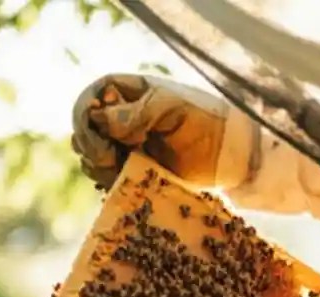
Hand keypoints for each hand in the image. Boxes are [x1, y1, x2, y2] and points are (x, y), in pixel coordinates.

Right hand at [70, 73, 254, 189]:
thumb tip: (98, 118)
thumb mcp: (174, 109)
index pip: (95, 93)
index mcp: (135, 93)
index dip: (86, 109)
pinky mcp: (133, 171)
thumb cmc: (209, 124)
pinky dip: (106, 179)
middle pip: (86, 125)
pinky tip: (121, 181)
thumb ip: (137, 111)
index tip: (93, 127)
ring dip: (97, 163)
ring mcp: (128, 145)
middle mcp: (126, 117)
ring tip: (120, 169)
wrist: (233, 158)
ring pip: (91, 153)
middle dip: (89, 142)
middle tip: (109, 157)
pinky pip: (105, 175)